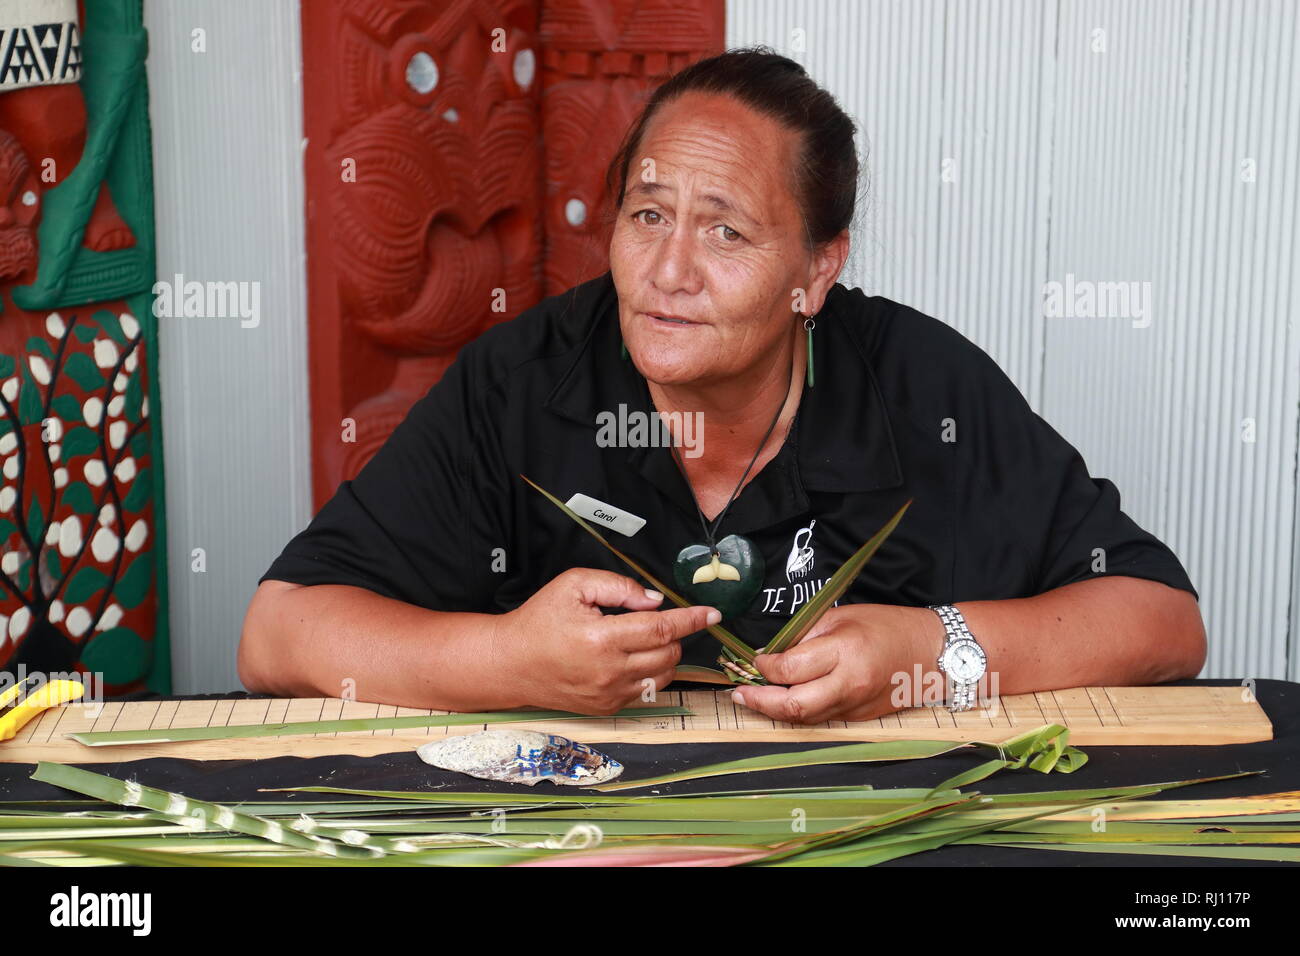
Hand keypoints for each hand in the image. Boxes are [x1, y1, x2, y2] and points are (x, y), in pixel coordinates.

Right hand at [494, 568, 720, 715]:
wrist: (510, 663)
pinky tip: (631, 658)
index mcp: (602, 639)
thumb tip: (654, 601)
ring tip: (644, 639)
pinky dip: (650, 673)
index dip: (691, 619)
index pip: (662, 629)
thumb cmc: (539, 621)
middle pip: (669, 653)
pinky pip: (647, 691)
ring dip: (667, 655)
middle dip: (676, 634)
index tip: (712, 613)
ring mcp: (610, 695)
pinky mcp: (607, 708)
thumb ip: (618, 587)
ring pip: (664, 675)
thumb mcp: (574, 586)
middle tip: (660, 620)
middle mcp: (610, 672)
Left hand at [731, 604, 943, 723]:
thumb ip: (805, 636)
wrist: (931, 653)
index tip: (755, 658)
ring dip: (773, 711)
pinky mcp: (859, 718)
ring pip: (804, 718)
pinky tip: (783, 702)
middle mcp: (848, 683)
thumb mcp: (842, 617)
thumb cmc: (886, 626)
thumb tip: (772, 652)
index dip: (765, 666)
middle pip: (792, 705)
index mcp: (844, 651)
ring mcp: (855, 705)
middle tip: (739, 693)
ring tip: (752, 699)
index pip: (790, 668)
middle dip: (759, 700)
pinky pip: (821, 719)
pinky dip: (798, 713)